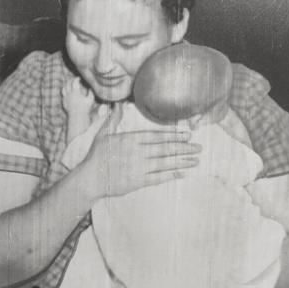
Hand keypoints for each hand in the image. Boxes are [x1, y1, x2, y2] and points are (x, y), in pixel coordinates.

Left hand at [62, 77, 95, 116]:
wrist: (77, 117)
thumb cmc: (85, 108)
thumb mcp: (90, 100)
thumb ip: (91, 93)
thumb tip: (90, 88)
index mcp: (75, 92)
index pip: (74, 82)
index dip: (76, 79)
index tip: (79, 78)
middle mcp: (69, 94)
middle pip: (68, 83)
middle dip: (71, 80)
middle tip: (74, 80)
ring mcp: (65, 98)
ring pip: (63, 88)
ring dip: (66, 85)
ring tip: (70, 84)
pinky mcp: (64, 102)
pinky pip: (63, 95)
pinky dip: (65, 92)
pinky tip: (69, 92)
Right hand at [80, 103, 200, 198]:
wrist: (90, 179)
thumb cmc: (96, 156)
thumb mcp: (102, 135)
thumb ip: (112, 120)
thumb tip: (116, 106)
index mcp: (130, 139)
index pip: (157, 136)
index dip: (173, 135)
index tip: (187, 134)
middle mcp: (137, 153)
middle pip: (165, 149)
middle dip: (184, 148)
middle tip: (198, 147)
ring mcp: (139, 168)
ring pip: (165, 163)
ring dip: (182, 161)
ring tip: (196, 159)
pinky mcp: (138, 181)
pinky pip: (158, 177)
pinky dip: (171, 175)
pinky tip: (182, 173)